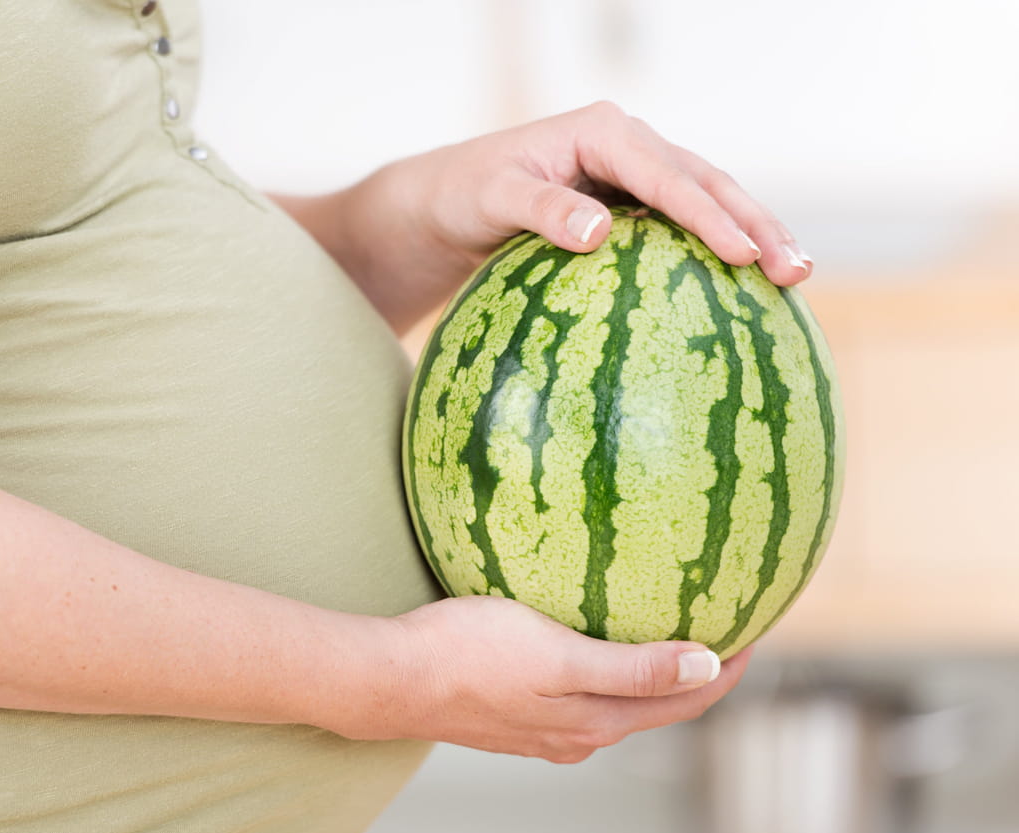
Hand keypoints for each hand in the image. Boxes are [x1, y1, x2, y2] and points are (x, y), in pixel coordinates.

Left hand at [301, 101, 810, 329]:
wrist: (437, 207)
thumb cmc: (457, 198)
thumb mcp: (488, 200)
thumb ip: (540, 211)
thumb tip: (599, 233)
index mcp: (600, 133)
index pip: (666, 175)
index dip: (707, 215)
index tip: (741, 256)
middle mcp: (627, 148)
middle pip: (707, 184)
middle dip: (756, 225)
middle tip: (795, 272)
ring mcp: (633, 181)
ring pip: (706, 206)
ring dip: (750, 239)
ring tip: (795, 280)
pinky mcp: (630, 214)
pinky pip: (681, 234)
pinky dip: (716, 258)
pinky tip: (746, 299)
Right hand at [386, 596, 750, 761]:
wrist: (392, 680)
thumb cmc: (468, 656)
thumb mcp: (558, 654)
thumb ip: (634, 667)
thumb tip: (707, 667)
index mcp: (597, 721)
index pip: (686, 701)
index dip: (727, 670)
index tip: (757, 630)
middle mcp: (578, 735)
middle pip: (658, 706)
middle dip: (699, 673)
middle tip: (727, 627)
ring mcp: (545, 730)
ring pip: (619, 704)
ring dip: (653, 677)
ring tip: (672, 634)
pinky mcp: (515, 716)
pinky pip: (581, 696)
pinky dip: (610, 675)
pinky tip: (595, 650)